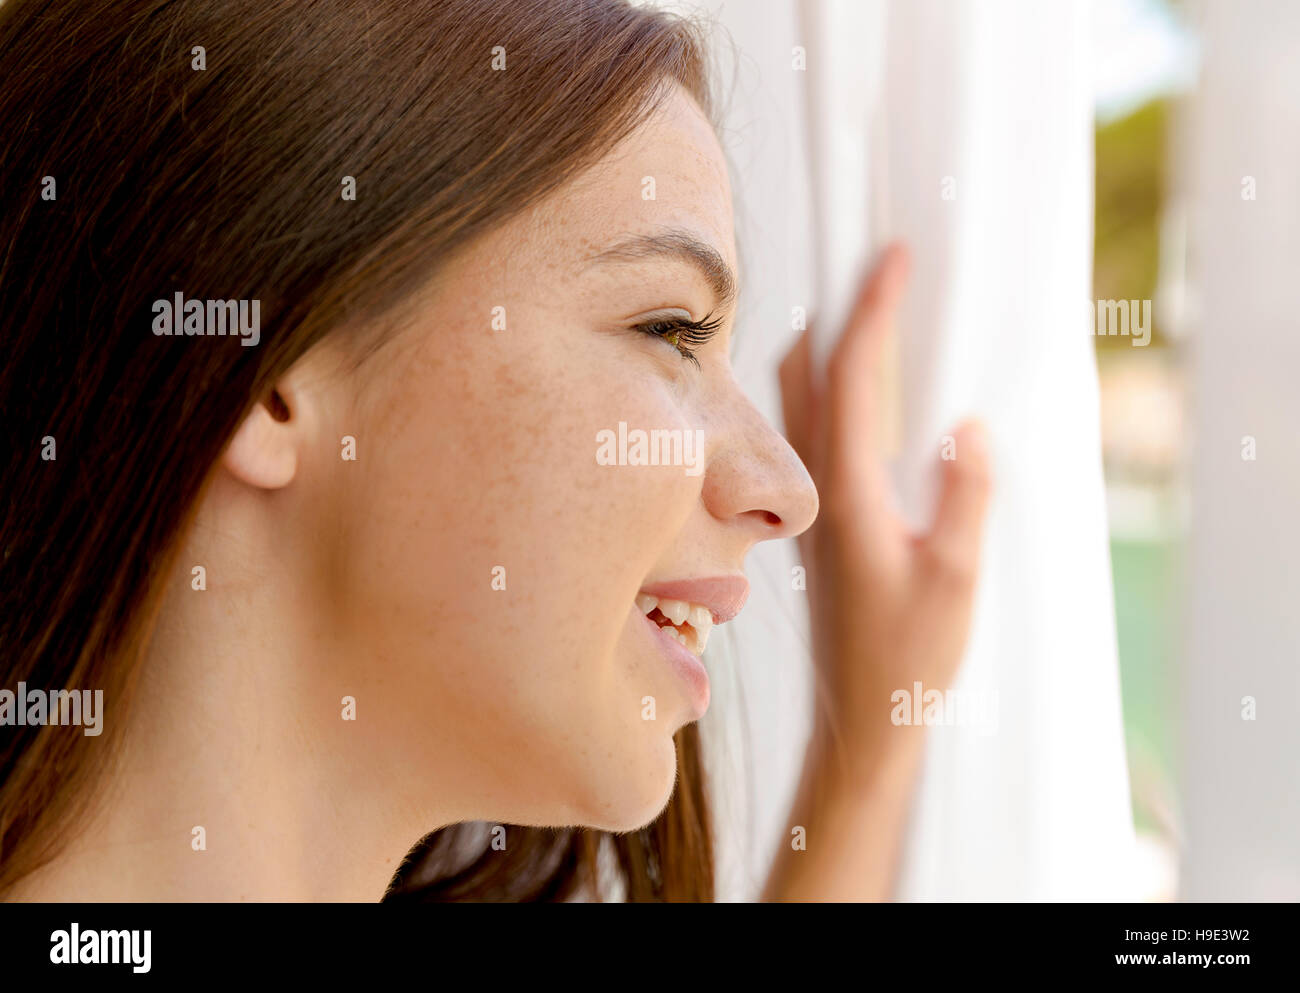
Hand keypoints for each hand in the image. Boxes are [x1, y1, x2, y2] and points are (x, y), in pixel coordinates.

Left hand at [779, 242, 991, 781]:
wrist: (861, 718)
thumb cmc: (908, 658)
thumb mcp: (956, 578)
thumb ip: (964, 496)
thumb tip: (967, 424)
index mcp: (849, 494)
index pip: (854, 378)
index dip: (872, 310)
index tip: (894, 257)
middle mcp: (818, 490)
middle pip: (805, 375)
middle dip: (837, 311)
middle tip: (878, 267)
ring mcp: (813, 505)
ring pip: (801, 404)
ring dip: (827, 348)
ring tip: (868, 308)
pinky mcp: (821, 521)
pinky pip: (813, 433)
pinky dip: (830, 389)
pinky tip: (860, 389)